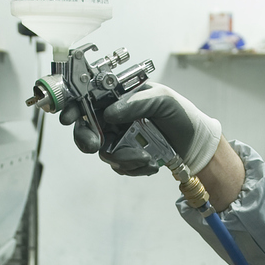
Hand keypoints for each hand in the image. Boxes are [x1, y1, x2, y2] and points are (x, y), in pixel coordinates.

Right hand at [71, 84, 220, 178]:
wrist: (195, 144)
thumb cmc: (181, 115)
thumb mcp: (162, 99)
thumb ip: (136, 103)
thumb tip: (110, 113)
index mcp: (120, 97)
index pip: (89, 98)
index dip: (73, 106)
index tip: (69, 118)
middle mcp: (115, 117)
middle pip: (85, 127)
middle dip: (87, 138)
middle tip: (96, 145)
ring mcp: (119, 137)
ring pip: (102, 150)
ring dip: (122, 157)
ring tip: (146, 158)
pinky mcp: (125, 155)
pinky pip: (117, 165)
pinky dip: (132, 166)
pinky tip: (150, 162)